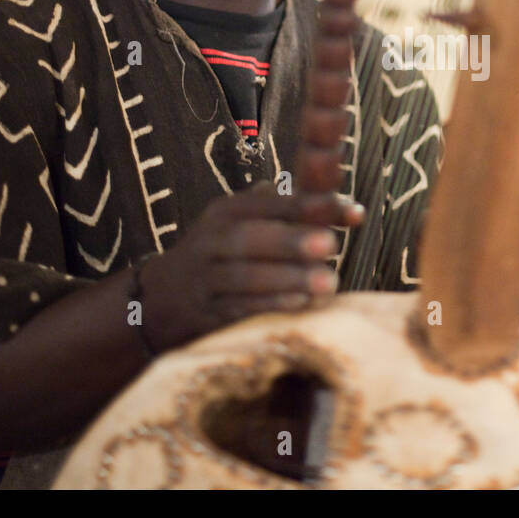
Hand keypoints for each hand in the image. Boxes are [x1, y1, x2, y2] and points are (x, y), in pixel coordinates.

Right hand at [136, 184, 364, 352]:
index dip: (313, 206)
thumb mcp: (246, 223)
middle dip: (291, 242)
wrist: (165, 297)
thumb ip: (292, 215)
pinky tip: (300, 306)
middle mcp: (213, 241)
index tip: (353, 212)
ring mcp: (207, 279)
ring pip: (245, 277)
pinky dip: (270, 307)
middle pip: (249, 239)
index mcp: (228, 212)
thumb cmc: (227, 253)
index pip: (273, 204)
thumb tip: (346, 206)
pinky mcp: (207, 313)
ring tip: (328, 283)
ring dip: (288, 280)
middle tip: (331, 245)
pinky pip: (238, 309)